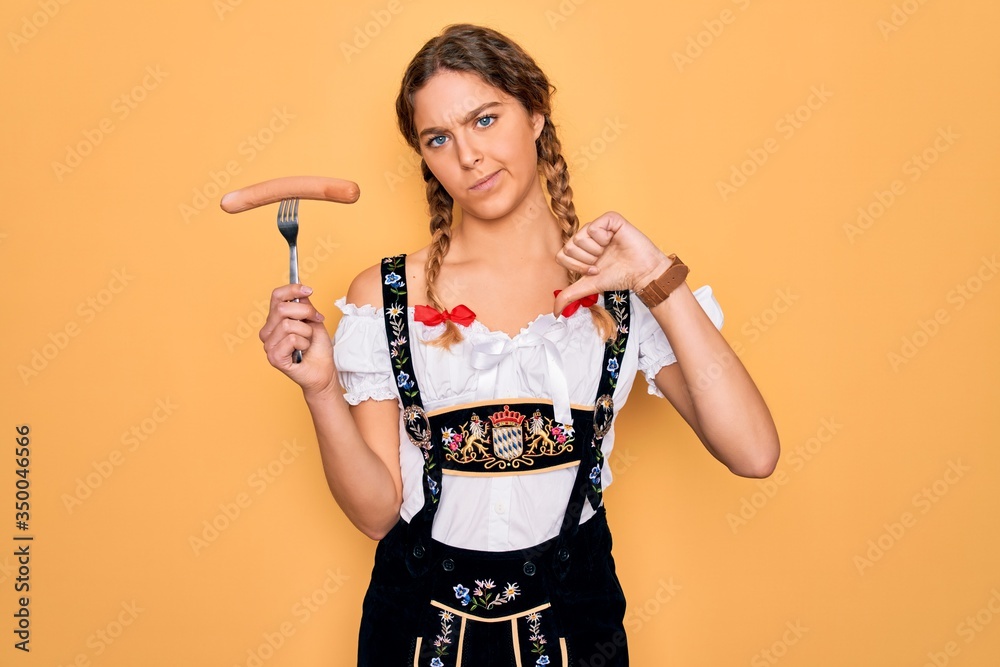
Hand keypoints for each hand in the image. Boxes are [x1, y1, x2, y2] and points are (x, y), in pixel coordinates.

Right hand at [259, 284, 336, 395]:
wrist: (323, 371)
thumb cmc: (317, 348)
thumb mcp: (313, 320)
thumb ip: (304, 305)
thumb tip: (300, 288)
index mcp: (275, 320)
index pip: (276, 297)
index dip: (292, 290)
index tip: (309, 289)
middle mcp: (268, 331)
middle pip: (282, 308)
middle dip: (305, 312)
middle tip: (316, 320)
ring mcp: (269, 345)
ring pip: (288, 325)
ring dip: (306, 332)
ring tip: (307, 341)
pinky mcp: (274, 357)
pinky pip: (291, 339)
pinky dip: (303, 343)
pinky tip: (303, 350)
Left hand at [553, 211, 671, 314]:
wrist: (641, 273)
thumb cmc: (619, 276)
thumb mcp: (589, 286)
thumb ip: (570, 295)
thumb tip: (555, 312)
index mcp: (580, 249)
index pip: (562, 256)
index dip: (578, 266)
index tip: (594, 270)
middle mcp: (586, 236)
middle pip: (569, 247)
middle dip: (587, 260)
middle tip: (603, 260)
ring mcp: (598, 226)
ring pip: (580, 237)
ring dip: (597, 250)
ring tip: (610, 251)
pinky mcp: (610, 218)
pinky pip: (594, 227)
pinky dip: (604, 238)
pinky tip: (614, 241)